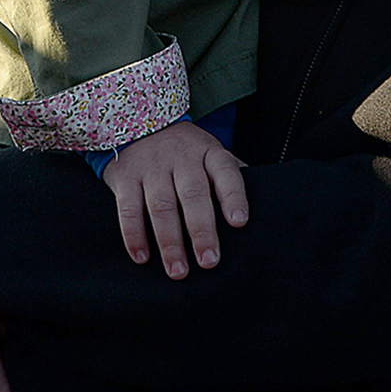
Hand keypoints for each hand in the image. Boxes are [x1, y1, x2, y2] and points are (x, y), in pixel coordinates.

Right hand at [102, 121, 247, 278]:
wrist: (137, 121)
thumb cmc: (185, 151)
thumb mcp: (210, 152)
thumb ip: (230, 177)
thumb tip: (264, 204)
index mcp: (208, 153)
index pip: (225, 172)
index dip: (233, 196)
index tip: (239, 222)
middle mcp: (181, 158)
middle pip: (193, 194)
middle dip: (201, 230)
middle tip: (209, 261)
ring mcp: (151, 166)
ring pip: (161, 206)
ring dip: (169, 241)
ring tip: (178, 271)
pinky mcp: (125, 176)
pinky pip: (128, 208)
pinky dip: (134, 234)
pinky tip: (142, 257)